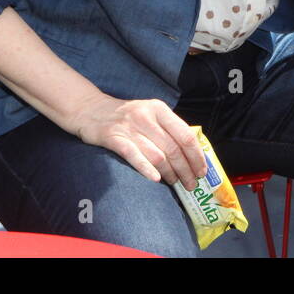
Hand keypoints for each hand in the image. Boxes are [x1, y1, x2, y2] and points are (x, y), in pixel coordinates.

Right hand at [70, 94, 209, 186]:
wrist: (91, 110)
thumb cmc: (126, 116)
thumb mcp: (150, 113)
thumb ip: (168, 128)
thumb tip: (192, 154)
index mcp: (159, 109)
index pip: (185, 135)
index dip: (196, 156)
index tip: (201, 171)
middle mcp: (146, 116)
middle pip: (173, 148)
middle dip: (186, 170)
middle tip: (191, 184)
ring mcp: (129, 127)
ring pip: (157, 155)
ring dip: (170, 174)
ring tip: (175, 183)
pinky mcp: (114, 138)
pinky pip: (134, 156)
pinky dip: (147, 169)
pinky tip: (156, 180)